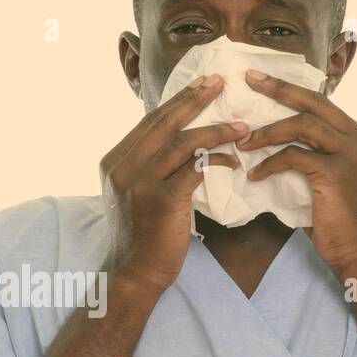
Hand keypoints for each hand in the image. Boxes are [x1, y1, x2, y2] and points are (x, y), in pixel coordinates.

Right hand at [100, 74, 247, 293]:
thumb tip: (176, 140)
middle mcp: (122, 167)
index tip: (202, 85)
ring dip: (215, 130)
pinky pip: (195, 169)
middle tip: (220, 82)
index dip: (178, 101)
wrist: (135, 274)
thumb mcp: (135, 193)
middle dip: (195, 100)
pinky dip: (217, 159)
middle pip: (163, 123)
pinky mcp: (161, 200)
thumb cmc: (142, 235)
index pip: (149, 122)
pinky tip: (235, 158)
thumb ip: (148, 166)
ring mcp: (139, 183)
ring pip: (181, 142)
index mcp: (114, 161)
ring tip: (242, 125)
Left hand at [234, 70, 356, 281]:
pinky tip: (256, 175)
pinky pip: (294, 156)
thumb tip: (279, 142)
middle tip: (250, 81)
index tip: (264, 81)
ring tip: (244, 143)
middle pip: (314, 102)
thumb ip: (316, 156)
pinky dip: (271, 163)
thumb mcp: (330, 180)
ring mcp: (352, 154)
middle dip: (279, 89)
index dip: (292, 91)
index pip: (323, 104)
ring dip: (267, 132)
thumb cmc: (337, 222)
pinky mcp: (336, 172)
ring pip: (302, 125)